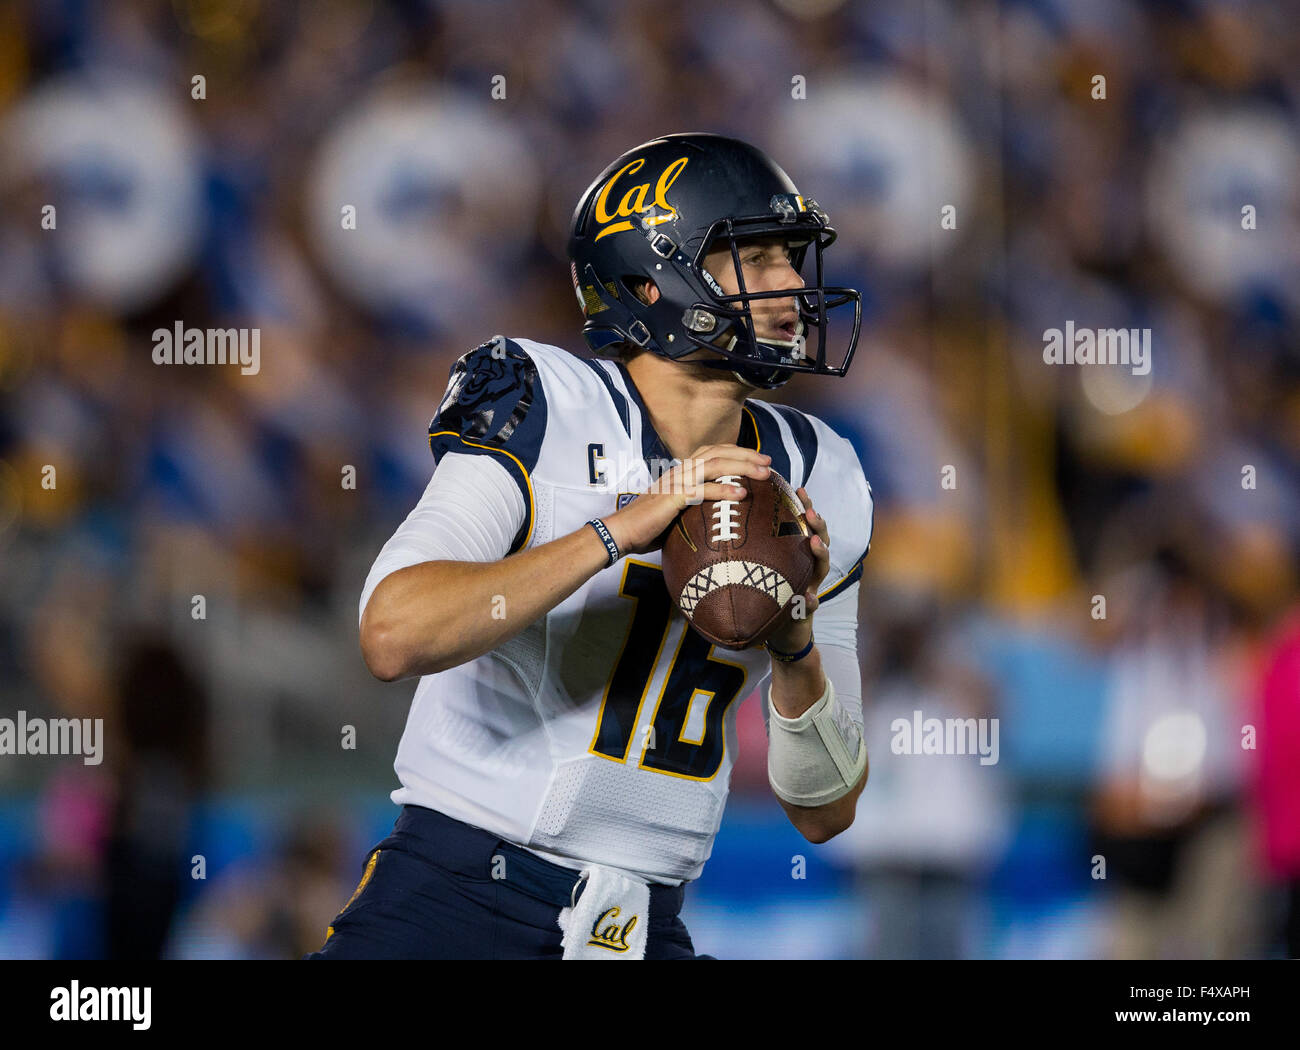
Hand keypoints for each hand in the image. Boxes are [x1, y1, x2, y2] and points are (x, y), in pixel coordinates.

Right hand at [604, 445, 771, 554]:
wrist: (621, 531)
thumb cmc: (648, 525)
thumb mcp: (676, 510)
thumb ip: (694, 505)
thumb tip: (716, 514)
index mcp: (681, 471)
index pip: (712, 452)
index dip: (737, 452)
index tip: (758, 459)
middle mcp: (680, 471)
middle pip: (718, 453)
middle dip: (746, 455)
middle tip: (769, 462)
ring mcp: (676, 482)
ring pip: (713, 465)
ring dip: (742, 467)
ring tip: (763, 474)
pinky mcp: (672, 498)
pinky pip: (702, 490)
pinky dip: (723, 489)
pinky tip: (741, 493)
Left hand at [765, 486, 830, 652]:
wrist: (776, 629)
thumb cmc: (764, 590)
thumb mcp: (756, 565)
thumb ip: (749, 546)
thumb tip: (724, 517)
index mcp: (796, 552)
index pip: (803, 524)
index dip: (804, 505)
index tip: (799, 488)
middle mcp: (808, 565)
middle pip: (820, 538)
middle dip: (818, 524)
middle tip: (810, 511)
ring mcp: (810, 585)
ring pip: (821, 567)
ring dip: (820, 553)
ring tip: (815, 542)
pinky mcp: (806, 609)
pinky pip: (811, 605)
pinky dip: (810, 602)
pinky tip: (809, 599)